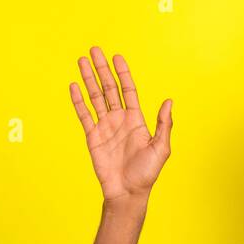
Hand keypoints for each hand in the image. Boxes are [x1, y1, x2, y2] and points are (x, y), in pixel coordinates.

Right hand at [69, 45, 171, 203]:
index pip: (128, 90)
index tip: (117, 57)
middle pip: (109, 88)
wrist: (127, 193)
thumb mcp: (161, 148)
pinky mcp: (93, 137)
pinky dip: (78, 101)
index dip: (122, 73)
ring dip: (88, 79)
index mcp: (136, 120)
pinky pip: (84, 115)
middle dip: (102, 69)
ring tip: (82, 61)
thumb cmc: (146, 174)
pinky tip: (74, 86)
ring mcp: (105, 127)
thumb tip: (169, 101)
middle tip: (94, 50)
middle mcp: (119, 120)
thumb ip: (163, 124)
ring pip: (95, 97)